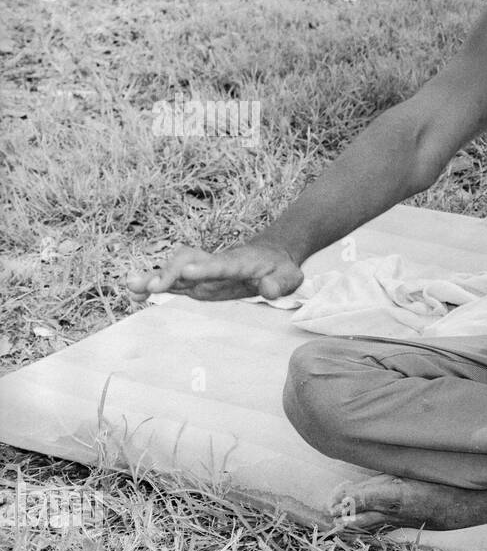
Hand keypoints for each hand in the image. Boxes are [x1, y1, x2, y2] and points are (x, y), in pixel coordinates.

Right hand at [126, 243, 303, 302]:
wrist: (269, 255)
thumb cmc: (280, 268)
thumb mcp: (290, 277)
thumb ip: (281, 283)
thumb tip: (270, 290)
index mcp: (240, 262)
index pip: (221, 264)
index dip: (205, 268)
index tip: (188, 272)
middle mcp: (215, 263)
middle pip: (189, 261)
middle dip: (171, 273)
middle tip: (154, 287)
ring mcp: (203, 271)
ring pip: (174, 268)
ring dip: (154, 276)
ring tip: (131, 288)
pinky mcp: (196, 280)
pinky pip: (172, 281)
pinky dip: (153, 285)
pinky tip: (135, 294)